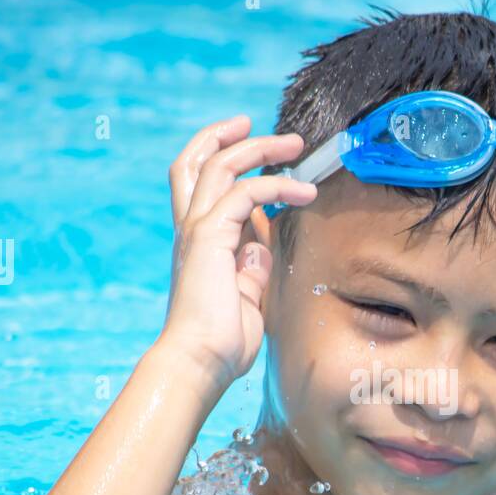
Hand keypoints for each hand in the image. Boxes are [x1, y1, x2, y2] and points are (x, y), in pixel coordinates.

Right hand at [161, 115, 316, 387]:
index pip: (199, 185)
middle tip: (270, 131)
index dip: (223, 159)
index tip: (256, 150)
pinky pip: (245, 193)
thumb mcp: (246, 299)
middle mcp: (191, 229)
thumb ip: (252, 270)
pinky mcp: (209, 237)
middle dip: (230, 137)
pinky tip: (304, 193)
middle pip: (196, 161)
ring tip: (296, 146)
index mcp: (198, 243)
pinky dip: (276, 185)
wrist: (199, 363)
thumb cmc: (221, 344)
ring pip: (219, 164)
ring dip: (259, 148)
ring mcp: (197, 230)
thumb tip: (261, 246)